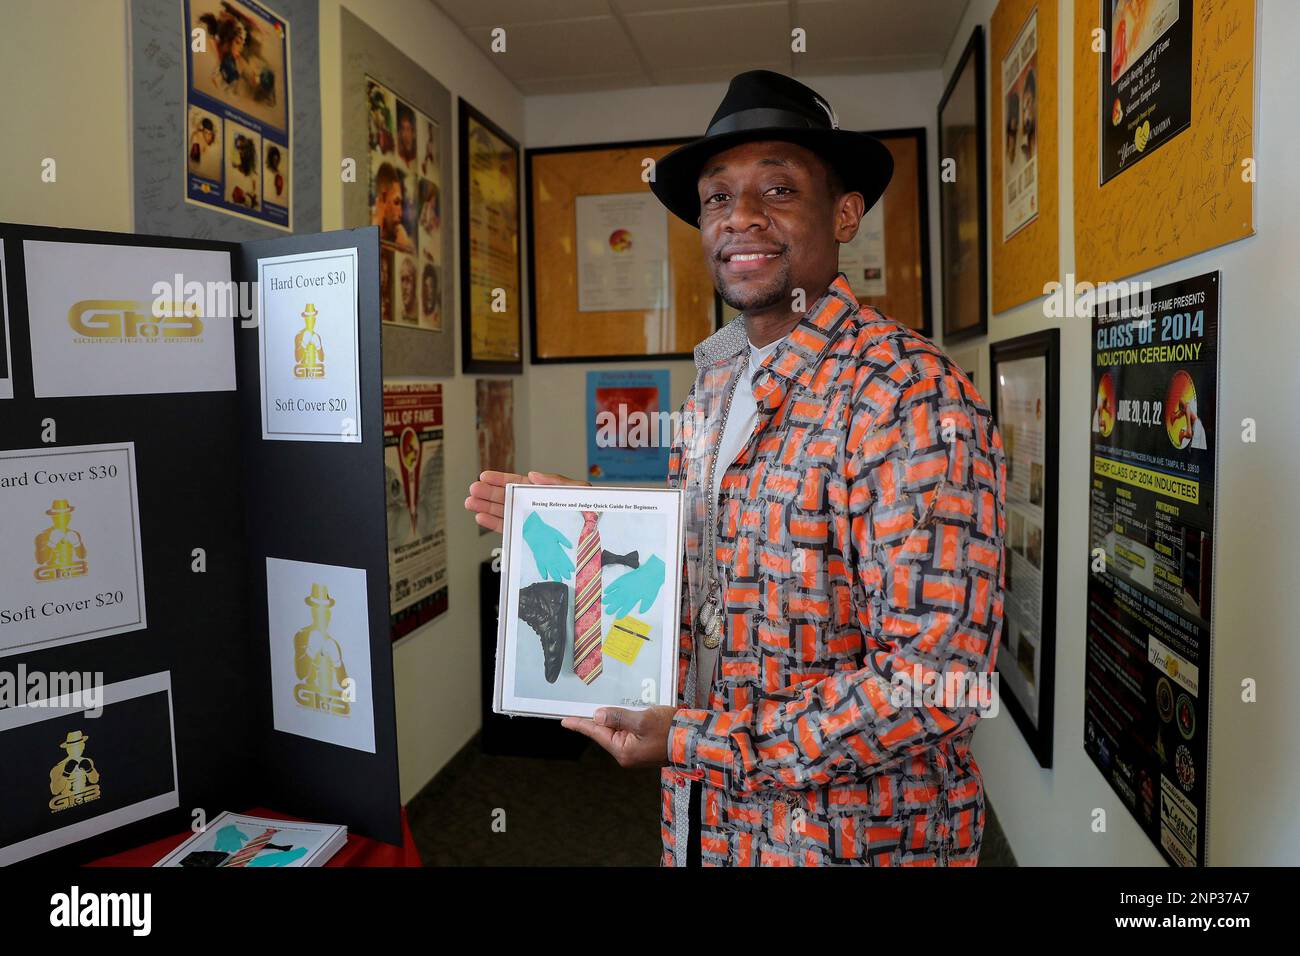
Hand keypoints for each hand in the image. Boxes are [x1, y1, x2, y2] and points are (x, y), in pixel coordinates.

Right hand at [463, 470, 588, 534]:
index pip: (517, 483)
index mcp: (543, 492)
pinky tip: (482, 518)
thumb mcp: (577, 490)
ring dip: (486, 508)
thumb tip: (532, 475)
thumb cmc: (592, 509)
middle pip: (506, 498)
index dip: (500, 480)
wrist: (600, 531)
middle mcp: (533, 506)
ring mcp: (531, 521)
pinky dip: (495, 524)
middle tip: (472, 490)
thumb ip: (555, 482)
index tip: (484, 476)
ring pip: (504, 513)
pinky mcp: (531, 536)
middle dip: (488, 494)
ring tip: (470, 503)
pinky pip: (510, 528)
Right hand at [522, 512, 572, 581]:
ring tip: (559, 580)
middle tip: (568, 578)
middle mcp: (550, 555)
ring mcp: (543, 557)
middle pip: (558, 566)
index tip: (572, 570)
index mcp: (556, 549)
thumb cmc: (546, 531)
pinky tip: (545, 577)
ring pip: (550, 568)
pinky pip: (540, 567)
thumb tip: (571, 546)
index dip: (568, 565)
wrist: (533, 530)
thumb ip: (564, 541)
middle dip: (563, 572)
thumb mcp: (557, 534)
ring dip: (555, 574)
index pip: (564, 559)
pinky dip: (542, 572)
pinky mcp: (537, 558)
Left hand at [561, 705, 676, 767]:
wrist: (694, 739)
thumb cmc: (670, 730)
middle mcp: (628, 754)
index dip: (580, 724)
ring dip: (615, 718)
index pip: (596, 733)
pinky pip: (629, 732)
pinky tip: (626, 712)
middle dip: (599, 719)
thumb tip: (598, 716)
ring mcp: (637, 751)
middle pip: (606, 732)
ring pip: (618, 731)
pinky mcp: (645, 746)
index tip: (565, 720)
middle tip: (583, 706)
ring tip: (608, 706)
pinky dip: (626, 721)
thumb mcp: (642, 720)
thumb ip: (618, 717)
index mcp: (624, 751)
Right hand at [602, 554, 665, 617]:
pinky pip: (614, 584)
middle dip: (612, 608)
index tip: (617, 617)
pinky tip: (606, 591)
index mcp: (633, 599)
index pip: (625, 608)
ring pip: (614, 594)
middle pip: (617, 602)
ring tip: (604, 602)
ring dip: (608, 599)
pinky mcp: (622, 579)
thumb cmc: (652, 585)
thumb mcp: (650, 598)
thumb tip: (641, 612)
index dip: (621, 613)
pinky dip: (609, 588)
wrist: (651, 572)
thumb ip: (645, 606)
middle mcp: (627, 593)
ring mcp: (624, 586)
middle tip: (607, 611)